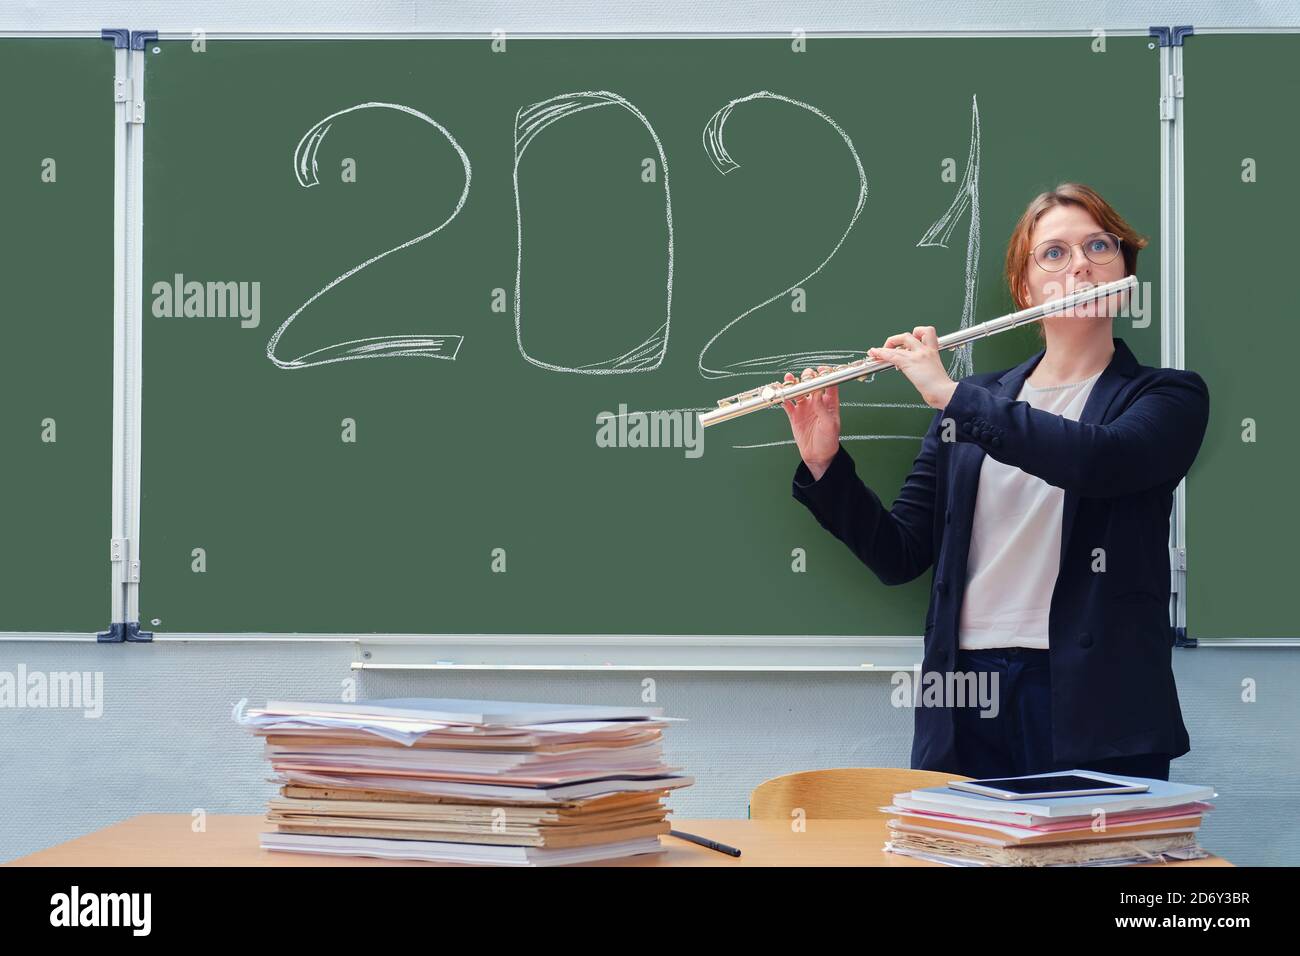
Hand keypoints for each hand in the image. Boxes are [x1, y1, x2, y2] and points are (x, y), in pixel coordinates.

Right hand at [782, 365, 839, 480]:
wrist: (818, 455)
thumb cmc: (829, 440)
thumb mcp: (830, 424)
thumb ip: (822, 408)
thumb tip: (816, 393)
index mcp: (830, 402)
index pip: (828, 383)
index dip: (825, 374)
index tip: (820, 370)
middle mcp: (817, 402)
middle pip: (811, 383)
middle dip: (807, 377)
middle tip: (804, 377)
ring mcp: (804, 407)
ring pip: (798, 390)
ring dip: (793, 384)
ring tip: (788, 379)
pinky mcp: (794, 414)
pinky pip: (786, 403)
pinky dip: (782, 397)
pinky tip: (779, 393)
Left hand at [868, 326, 956, 409]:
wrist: (942, 392)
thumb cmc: (940, 387)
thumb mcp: (934, 370)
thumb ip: (924, 366)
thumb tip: (913, 369)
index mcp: (933, 351)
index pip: (927, 331)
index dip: (917, 332)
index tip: (909, 343)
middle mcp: (925, 350)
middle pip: (908, 335)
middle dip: (896, 340)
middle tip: (891, 348)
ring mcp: (917, 355)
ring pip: (897, 344)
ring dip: (884, 348)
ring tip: (876, 352)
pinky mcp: (909, 362)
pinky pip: (891, 355)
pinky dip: (880, 353)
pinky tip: (874, 354)